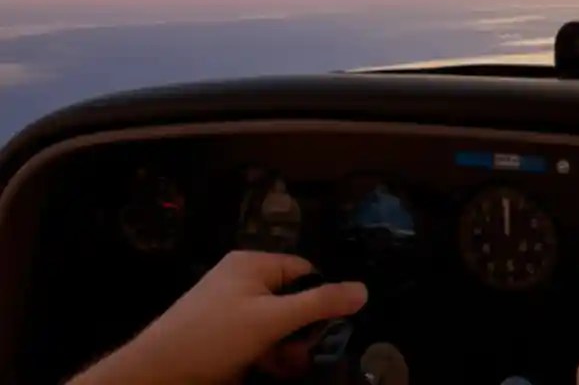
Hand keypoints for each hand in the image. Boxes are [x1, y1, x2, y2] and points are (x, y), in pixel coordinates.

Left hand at [71, 251, 367, 384]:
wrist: (154, 375)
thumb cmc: (213, 338)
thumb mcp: (271, 321)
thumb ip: (320, 304)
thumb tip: (364, 289)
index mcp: (252, 264)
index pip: (305, 272)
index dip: (320, 299)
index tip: (327, 330)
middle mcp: (241, 280)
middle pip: (292, 299)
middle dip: (303, 330)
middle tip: (303, 355)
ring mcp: (228, 307)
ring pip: (276, 323)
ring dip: (287, 347)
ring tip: (287, 368)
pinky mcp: (219, 333)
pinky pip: (256, 338)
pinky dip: (267, 354)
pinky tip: (270, 370)